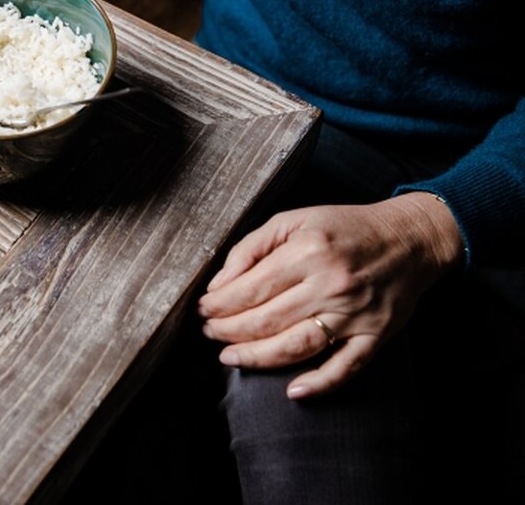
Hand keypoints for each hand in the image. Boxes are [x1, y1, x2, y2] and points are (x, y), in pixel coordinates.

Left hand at [198, 192, 463, 398]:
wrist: (410, 239)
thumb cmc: (345, 228)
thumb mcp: (293, 220)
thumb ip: (251, 248)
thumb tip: (218, 283)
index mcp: (307, 252)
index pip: (250, 288)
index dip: (219, 304)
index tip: (202, 310)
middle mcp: (330, 284)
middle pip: (266, 320)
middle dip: (228, 331)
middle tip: (210, 333)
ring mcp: (354, 313)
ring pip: (296, 346)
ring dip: (257, 358)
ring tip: (230, 358)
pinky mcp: (375, 335)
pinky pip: (345, 367)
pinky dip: (320, 384)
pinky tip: (293, 392)